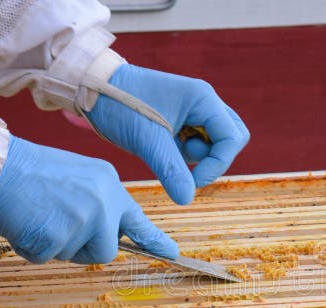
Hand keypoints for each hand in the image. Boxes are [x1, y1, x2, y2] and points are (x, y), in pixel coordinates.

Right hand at [0, 136, 177, 263]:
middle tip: (58, 226)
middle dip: (84, 249)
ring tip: (38, 216)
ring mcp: (81, 221)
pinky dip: (30, 247)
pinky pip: (45, 258)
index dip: (154, 241)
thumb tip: (105, 234)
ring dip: (56, 247)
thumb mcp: (77, 177)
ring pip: (75, 257)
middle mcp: (102, 203)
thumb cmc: (28, 170)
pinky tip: (23, 222)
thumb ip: (97, 203)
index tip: (171, 254)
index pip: (137, 220)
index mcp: (109, 185)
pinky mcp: (54, 238)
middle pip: (106, 251)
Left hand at [86, 64, 249, 204]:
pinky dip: (187, 155)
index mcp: (202, 99)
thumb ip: (170, 170)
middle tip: (188, 169)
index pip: (232, 138)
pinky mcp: (183, 121)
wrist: (93, 89)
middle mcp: (204, 102)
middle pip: (232, 138)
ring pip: (216, 142)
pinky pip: (199, 143)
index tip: (193, 180)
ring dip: (199, 157)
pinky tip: (164, 151)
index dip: (217, 164)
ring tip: (169, 154)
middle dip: (214, 160)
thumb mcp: (146, 141)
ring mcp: (195, 111)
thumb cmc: (120, 105)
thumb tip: (187, 200)